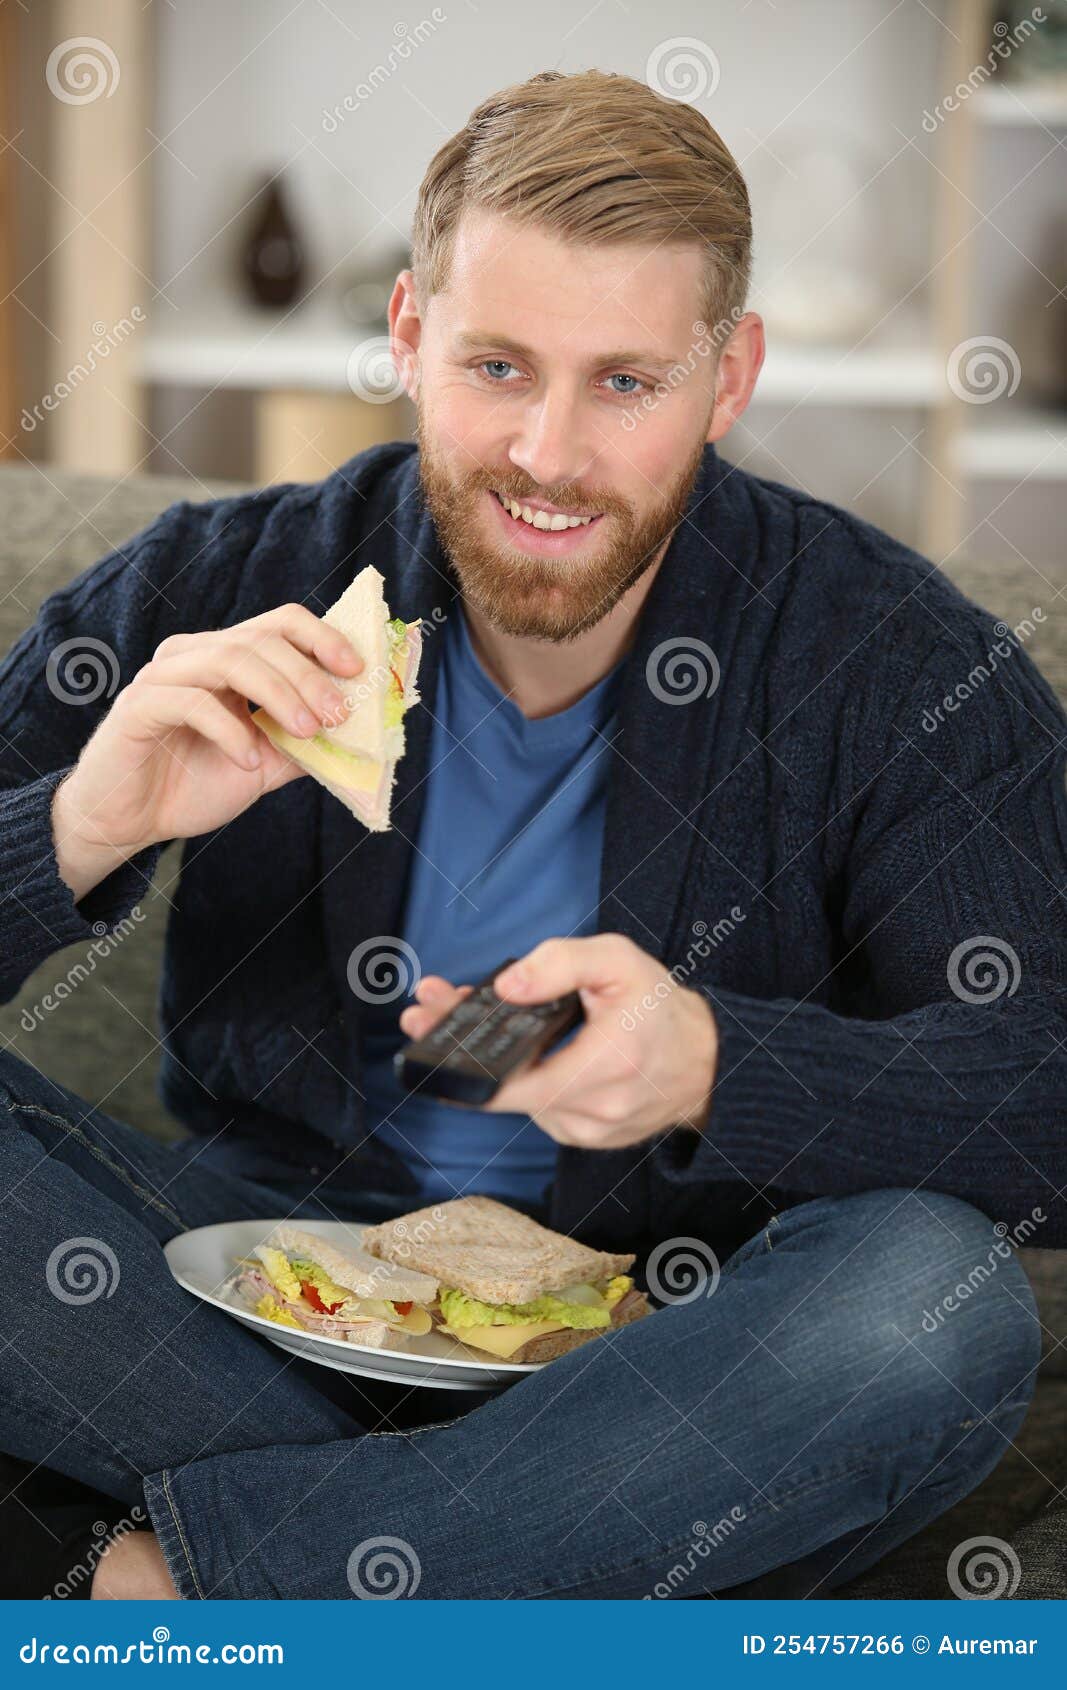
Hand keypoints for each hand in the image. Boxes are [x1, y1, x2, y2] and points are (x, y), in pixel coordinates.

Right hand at [52, 605, 362, 898]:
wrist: (129, 822)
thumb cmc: (193, 785)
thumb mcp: (264, 765)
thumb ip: (304, 747)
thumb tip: (361, 736)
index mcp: (226, 658)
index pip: (279, 624)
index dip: (322, 638)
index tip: (358, 669)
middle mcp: (195, 656)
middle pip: (261, 639)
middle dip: (308, 675)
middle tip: (338, 714)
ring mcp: (164, 676)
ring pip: (230, 660)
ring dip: (278, 694)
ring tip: (306, 732)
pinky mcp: (139, 705)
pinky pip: (192, 702)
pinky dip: (230, 730)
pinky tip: (249, 762)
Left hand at [398, 935, 717, 1147]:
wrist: (707, 1063)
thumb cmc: (662, 1009)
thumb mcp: (620, 961)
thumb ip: (562, 963)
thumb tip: (508, 986)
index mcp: (604, 1067)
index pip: (512, 1083)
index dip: (462, 1058)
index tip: (428, 1021)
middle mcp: (593, 1111)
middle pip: (501, 1089)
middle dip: (458, 1048)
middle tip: (426, 1011)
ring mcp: (586, 1132)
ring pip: (516, 1098)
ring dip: (486, 1060)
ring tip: (460, 1017)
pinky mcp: (583, 1137)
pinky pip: (535, 1106)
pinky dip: (516, 1077)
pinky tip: (505, 1047)